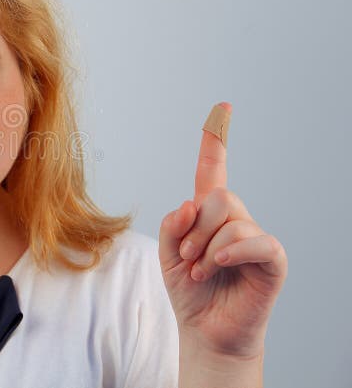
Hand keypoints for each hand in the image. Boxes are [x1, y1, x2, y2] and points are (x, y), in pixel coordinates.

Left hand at [158, 102, 287, 358]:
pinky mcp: (272, 259)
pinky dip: (230, 252)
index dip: (216, 140)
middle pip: (219, 197)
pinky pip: (256, 241)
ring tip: (200, 270)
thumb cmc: (190, 291)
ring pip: (231, 219)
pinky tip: (218, 265)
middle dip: (195, 227)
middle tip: (186, 256)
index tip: (221, 108)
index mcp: (208, 215)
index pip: (214, 171)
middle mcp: (235, 220)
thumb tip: (189, 205)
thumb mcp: (168, 255)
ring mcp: (255, 238)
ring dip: (205, 247)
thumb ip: (173, 226)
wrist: (206, 331)